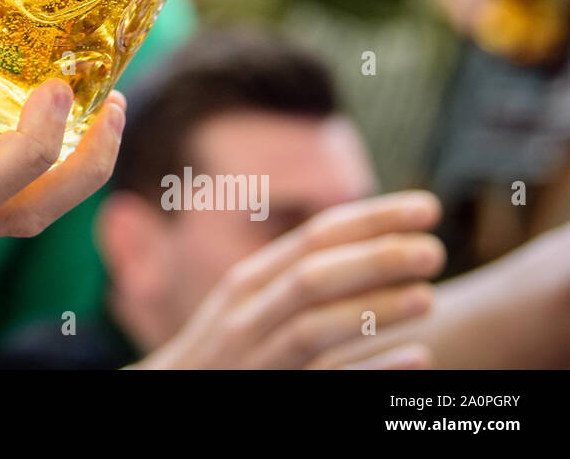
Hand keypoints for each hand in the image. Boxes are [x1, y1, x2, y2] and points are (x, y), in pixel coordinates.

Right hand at [137, 191, 446, 368]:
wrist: (172, 398)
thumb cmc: (226, 350)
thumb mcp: (249, 303)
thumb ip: (294, 275)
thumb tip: (367, 242)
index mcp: (250, 282)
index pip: (314, 238)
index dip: (372, 220)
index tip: (427, 208)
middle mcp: (248, 315)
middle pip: (313, 277)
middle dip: (375, 259)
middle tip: (434, 249)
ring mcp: (256, 359)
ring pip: (314, 328)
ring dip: (372, 310)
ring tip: (428, 298)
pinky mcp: (271, 397)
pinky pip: (322, 382)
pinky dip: (369, 370)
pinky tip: (416, 358)